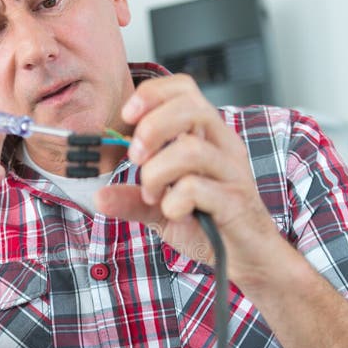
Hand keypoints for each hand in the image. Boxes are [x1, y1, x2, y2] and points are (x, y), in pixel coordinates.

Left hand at [95, 74, 281, 286]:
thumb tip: (99, 196)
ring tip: (153, 195)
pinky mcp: (235, 201)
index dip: (152, 94)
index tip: (127, 118)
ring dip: (157, 173)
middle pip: (190, 107)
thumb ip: (132, 200)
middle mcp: (223, 147)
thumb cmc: (210, 225)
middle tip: (136, 159)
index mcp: (207, 137)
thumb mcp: (162, 210)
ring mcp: (232, 173)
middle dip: (152, 129)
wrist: (248, 258)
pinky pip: (197, 188)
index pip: (184, 89)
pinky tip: (174, 214)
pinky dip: (173, 202)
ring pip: (189, 149)